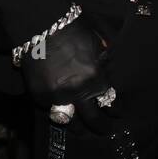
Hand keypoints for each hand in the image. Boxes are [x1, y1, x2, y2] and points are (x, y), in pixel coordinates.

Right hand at [21, 16, 119, 133]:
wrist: (41, 27)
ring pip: (70, 122)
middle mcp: (77, 92)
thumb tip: (107, 78)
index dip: (115, 110)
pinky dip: (57, 110)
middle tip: (106, 131)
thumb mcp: (96, 47)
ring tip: (83, 132)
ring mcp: (56, 97)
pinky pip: (51, 109)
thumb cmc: (72, 32)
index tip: (118, 114)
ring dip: (78, 128)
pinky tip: (62, 112)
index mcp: (94, 78)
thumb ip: (102, 66)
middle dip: (102, 127)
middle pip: (93, 119)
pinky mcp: (39, 96)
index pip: (110, 103)